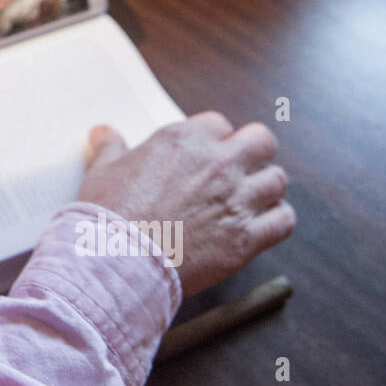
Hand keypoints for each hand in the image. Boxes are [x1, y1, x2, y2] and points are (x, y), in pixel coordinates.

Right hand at [77, 112, 294, 297]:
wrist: (116, 261)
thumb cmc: (107, 216)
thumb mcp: (102, 171)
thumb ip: (110, 147)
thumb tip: (102, 132)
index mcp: (184, 141)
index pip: (219, 124)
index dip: (213, 139)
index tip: (204, 154)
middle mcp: (217, 164)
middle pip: (261, 141)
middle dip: (252, 152)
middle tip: (237, 169)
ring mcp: (236, 201)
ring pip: (277, 180)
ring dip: (265, 188)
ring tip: (248, 199)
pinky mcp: (246, 238)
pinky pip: (284, 221)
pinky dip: (276, 220)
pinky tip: (261, 225)